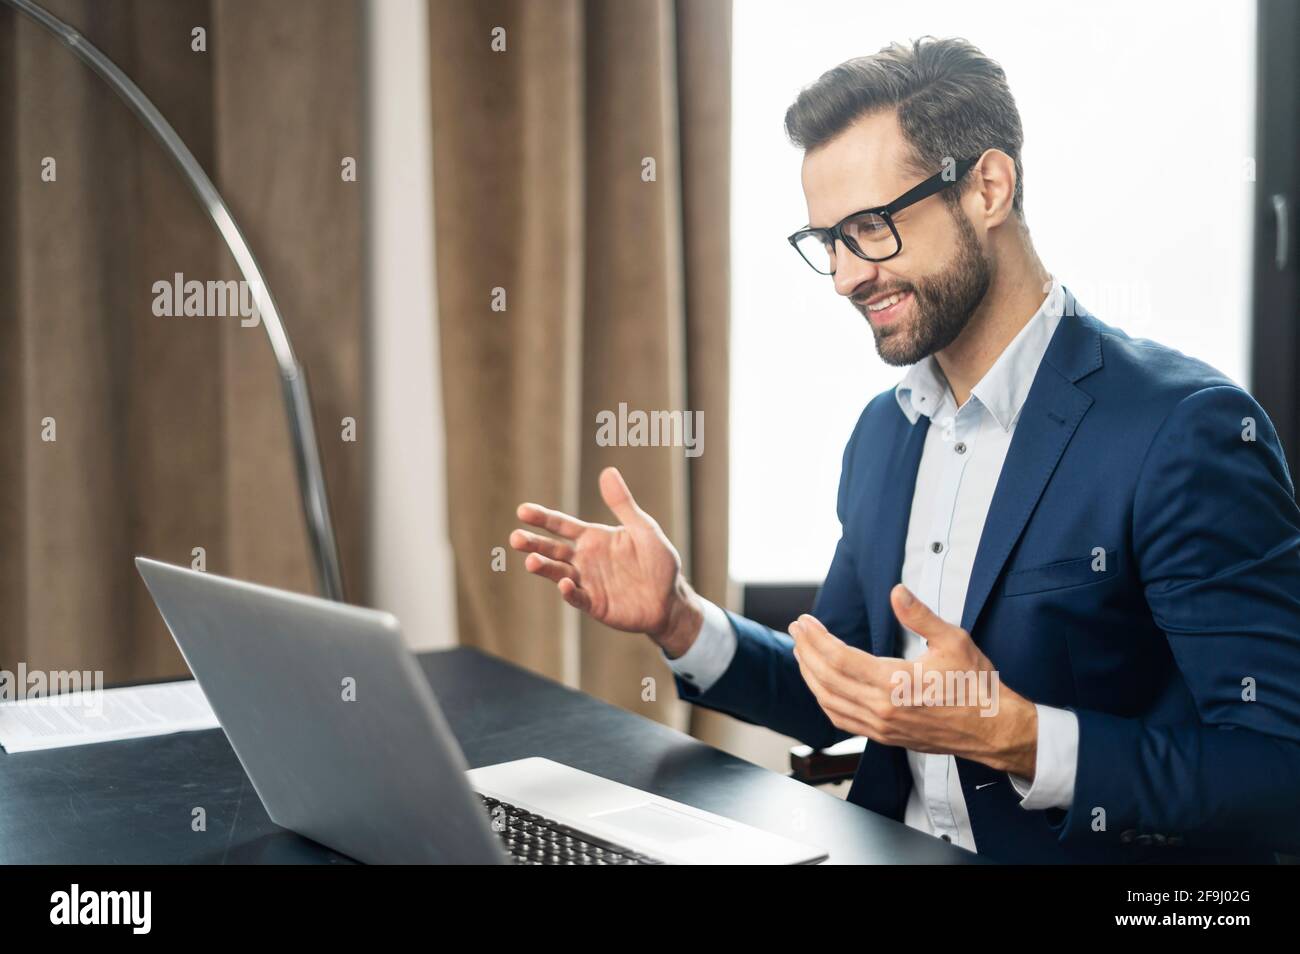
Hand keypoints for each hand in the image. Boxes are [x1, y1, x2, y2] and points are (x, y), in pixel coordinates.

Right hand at [510, 467, 702, 655]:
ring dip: (544, 568)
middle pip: (552, 550)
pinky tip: (565, 584)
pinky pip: (578, 597)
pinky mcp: (595, 604)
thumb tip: (607, 471)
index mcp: (593, 538)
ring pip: (559, 573)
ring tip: (531, 561)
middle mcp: (584, 559)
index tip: (523, 511)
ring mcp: (587, 582)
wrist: (670, 599)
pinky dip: (570, 592)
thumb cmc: (658, 561)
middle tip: (515, 538)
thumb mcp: (643, 529)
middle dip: (533, 544)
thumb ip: (623, 504)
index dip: (542, 518)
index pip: (561, 526)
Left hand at [790, 584, 1037, 776]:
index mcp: (895, 684)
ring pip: (830, 702)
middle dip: (806, 652)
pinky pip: (843, 721)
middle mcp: (882, 709)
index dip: (816, 638)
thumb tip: (897, 591)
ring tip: (802, 653)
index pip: (839, 658)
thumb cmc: (976, 686)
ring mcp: (882, 727)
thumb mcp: (953, 641)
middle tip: (797, 630)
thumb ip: (919, 615)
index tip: (804, 622)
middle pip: (827, 679)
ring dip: (810, 676)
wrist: (994, 730)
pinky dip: (825, 701)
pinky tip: (821, 687)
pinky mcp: (886, 737)